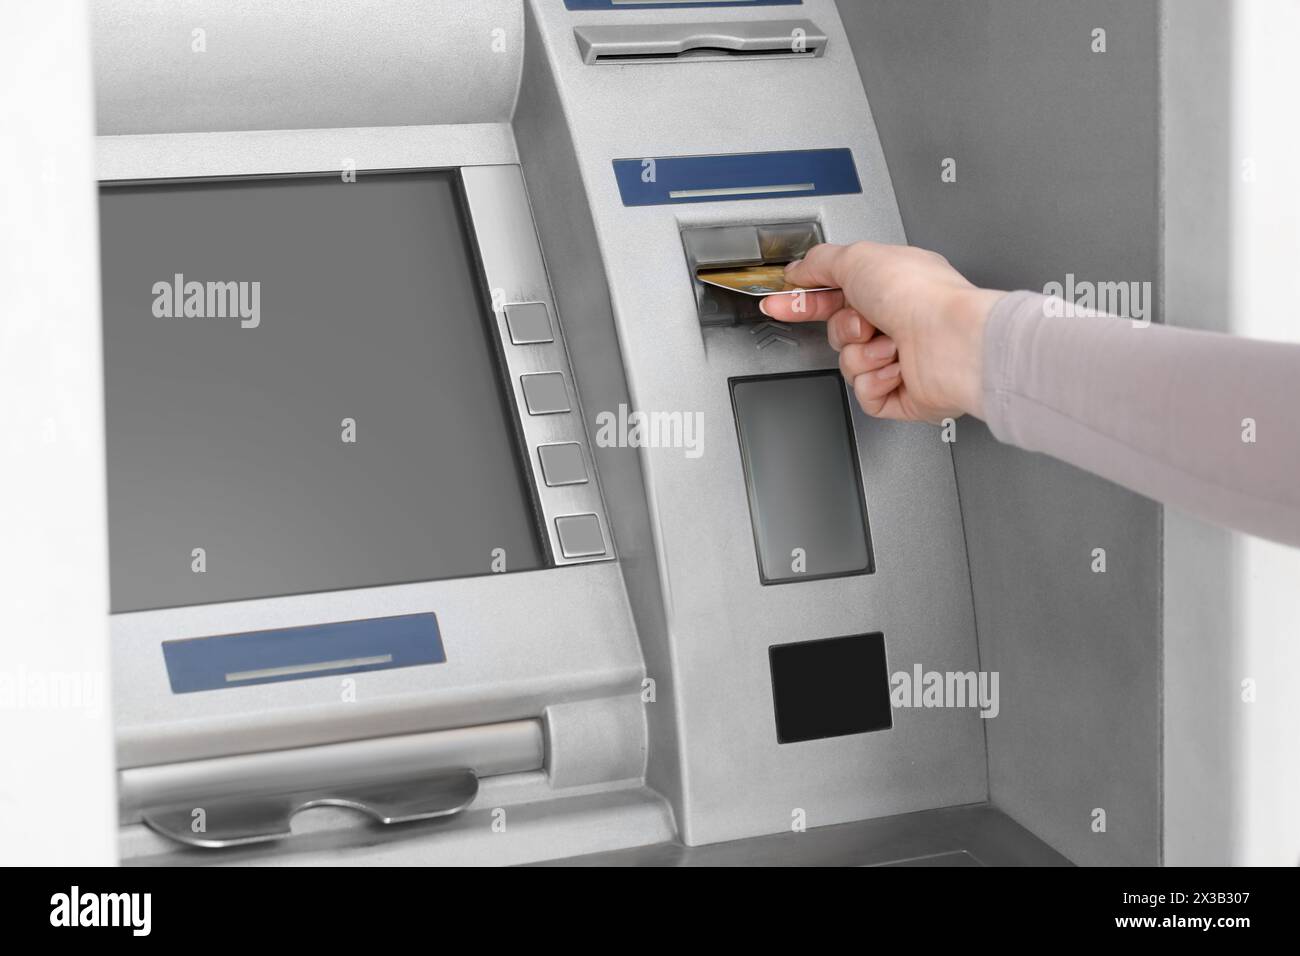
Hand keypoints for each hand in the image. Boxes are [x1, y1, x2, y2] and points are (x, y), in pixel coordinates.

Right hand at [759, 241, 1004, 422]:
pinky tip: (898, 368)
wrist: (952, 342)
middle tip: (864, 322)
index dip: (803, 299)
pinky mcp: (901, 392)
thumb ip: (820, 262)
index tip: (778, 302)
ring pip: (848, 363)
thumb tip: (799, 269)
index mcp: (891, 284)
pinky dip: (876, 381)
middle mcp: (897, 319)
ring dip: (862, 354)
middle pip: (837, 331)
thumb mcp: (858, 258)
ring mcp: (900, 356)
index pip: (834, 292)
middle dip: (844, 328)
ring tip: (890, 344)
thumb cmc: (921, 297)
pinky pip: (863, 393)